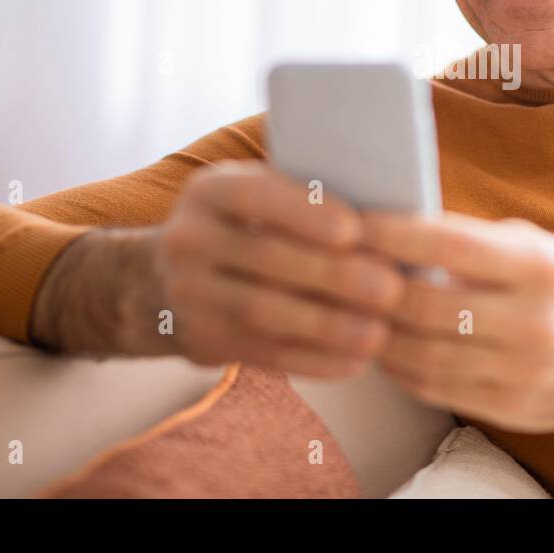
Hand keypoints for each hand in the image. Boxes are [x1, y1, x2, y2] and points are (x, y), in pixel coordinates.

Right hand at [147, 161, 406, 375]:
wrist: (163, 282)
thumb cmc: (244, 227)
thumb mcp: (254, 196)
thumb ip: (301, 197)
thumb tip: (383, 214)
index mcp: (209, 192)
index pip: (254, 195)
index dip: (303, 212)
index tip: (353, 230)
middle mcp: (189, 240)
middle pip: (266, 258)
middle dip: (332, 276)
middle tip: (390, 289)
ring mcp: (190, 295)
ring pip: (264, 312)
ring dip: (327, 326)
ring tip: (378, 333)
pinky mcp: (203, 342)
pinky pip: (264, 354)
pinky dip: (314, 359)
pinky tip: (355, 360)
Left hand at [359, 211, 553, 431]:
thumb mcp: (535, 246)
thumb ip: (473, 242)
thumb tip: (393, 231)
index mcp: (539, 267)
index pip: (449, 244)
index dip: (392, 234)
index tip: (352, 223)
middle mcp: (535, 321)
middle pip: (426, 306)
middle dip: (373, 289)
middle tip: (335, 272)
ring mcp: (525, 372)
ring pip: (423, 355)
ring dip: (376, 334)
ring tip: (349, 313)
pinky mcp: (514, 409)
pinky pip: (436, 389)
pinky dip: (400, 368)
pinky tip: (383, 348)